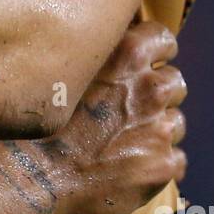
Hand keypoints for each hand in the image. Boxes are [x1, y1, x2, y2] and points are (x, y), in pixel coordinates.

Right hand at [40, 21, 186, 213]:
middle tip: (131, 107)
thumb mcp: (67, 66)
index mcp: (127, 55)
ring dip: (158, 128)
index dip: (157, 52)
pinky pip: (176, 159)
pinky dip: (159, 162)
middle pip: (174, 81)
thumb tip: (107, 50)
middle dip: (158, 92)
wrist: (37, 174)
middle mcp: (149, 87)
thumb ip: (97, 54)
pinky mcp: (164, 164)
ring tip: (127, 139)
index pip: (163, 39)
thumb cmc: (42, 118)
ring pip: (176, 121)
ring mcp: (160, 127)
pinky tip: (133, 165)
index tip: (149, 61)